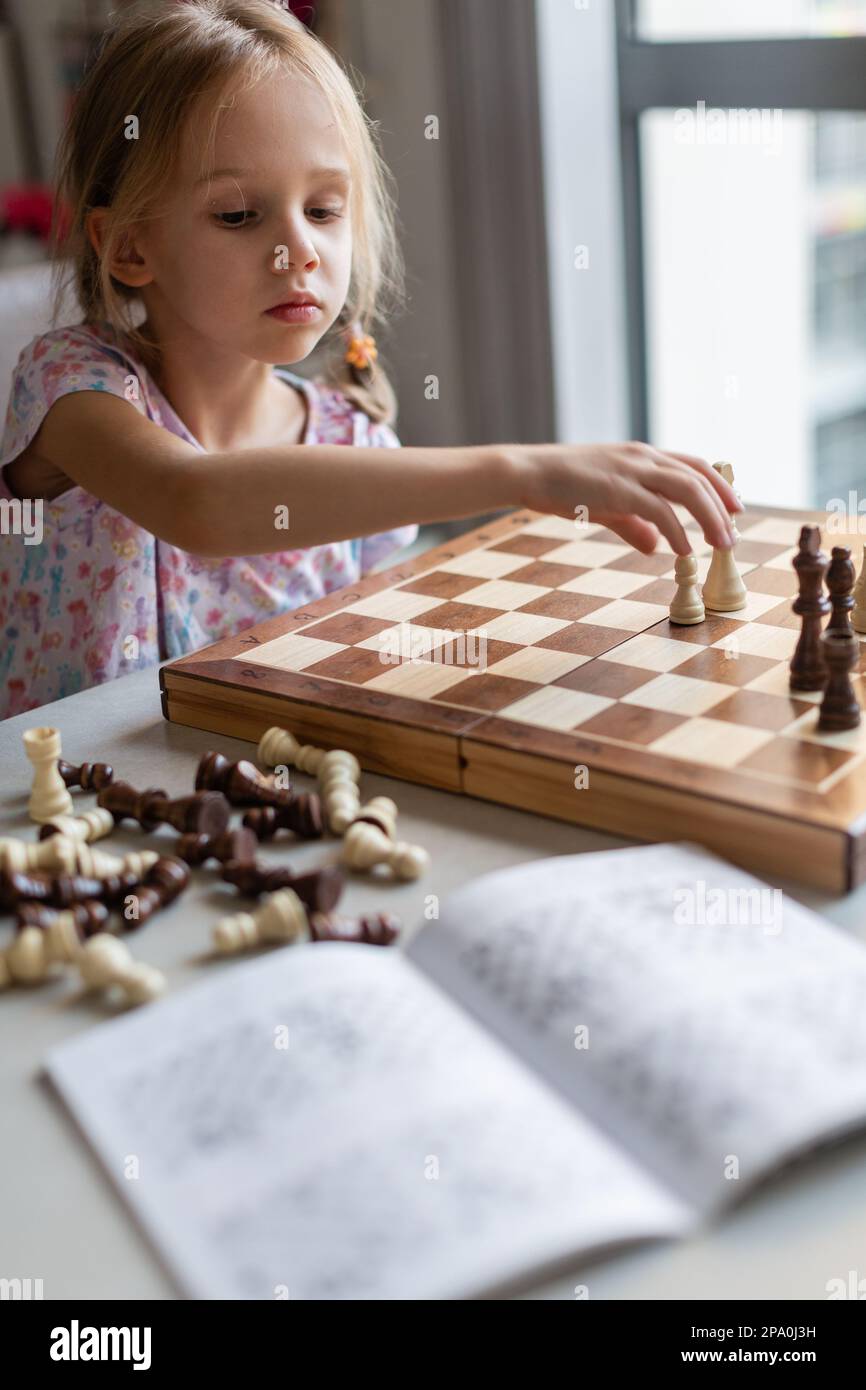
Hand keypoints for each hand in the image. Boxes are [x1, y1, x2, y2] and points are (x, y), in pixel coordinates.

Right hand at [511, 441, 742, 554]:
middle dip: (722, 506)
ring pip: (687, 489)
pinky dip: (678, 530)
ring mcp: (631, 469)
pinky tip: (684, 549)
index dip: (718, 486)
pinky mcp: (618, 488)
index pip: (692, 465)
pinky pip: (659, 509)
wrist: (529, 472)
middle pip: (698, 477)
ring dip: (710, 518)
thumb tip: (656, 545)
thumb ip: (633, 524)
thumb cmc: (562, 486)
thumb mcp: (604, 505)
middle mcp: (643, 457)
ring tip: (721, 544)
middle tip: (734, 535)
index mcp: (642, 455)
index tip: (734, 508)